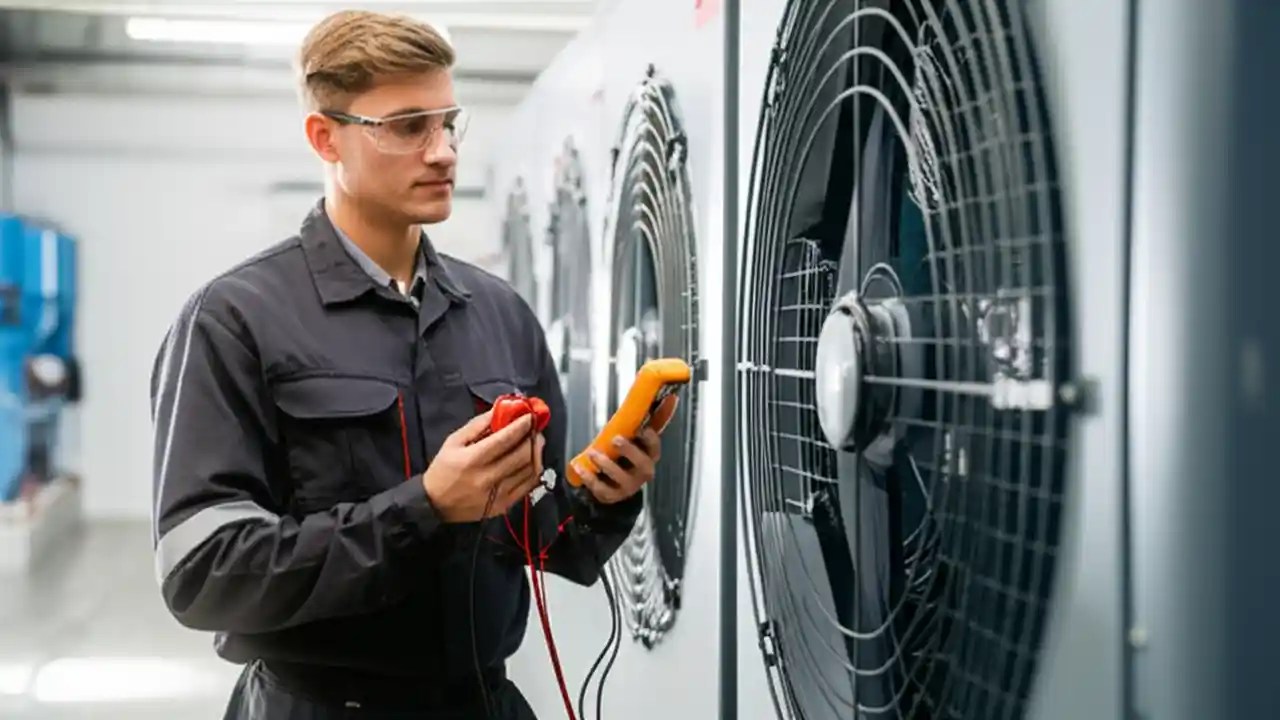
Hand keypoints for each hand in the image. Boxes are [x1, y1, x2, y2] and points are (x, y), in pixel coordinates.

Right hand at [422, 410, 545, 522]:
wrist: (435, 505)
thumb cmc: (443, 469)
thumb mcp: (453, 442)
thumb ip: (478, 425)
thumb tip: (500, 410)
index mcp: (473, 459)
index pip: (504, 440)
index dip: (521, 426)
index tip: (529, 416)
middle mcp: (488, 477)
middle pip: (522, 455)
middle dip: (532, 438)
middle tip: (535, 429)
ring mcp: (498, 494)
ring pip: (529, 471)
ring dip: (536, 453)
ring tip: (535, 443)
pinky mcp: (504, 505)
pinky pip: (528, 486)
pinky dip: (534, 470)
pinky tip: (532, 461)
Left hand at [574, 395, 677, 504]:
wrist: (613, 486)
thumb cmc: (622, 457)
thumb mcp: (629, 441)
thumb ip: (635, 424)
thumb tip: (658, 397)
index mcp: (649, 457)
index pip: (655, 448)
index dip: (651, 440)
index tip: (643, 429)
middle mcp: (642, 473)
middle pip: (642, 464)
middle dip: (630, 451)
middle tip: (616, 439)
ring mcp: (628, 486)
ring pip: (621, 477)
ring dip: (606, 464)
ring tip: (593, 453)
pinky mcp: (612, 495)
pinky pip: (601, 489)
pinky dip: (589, 478)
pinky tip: (579, 466)